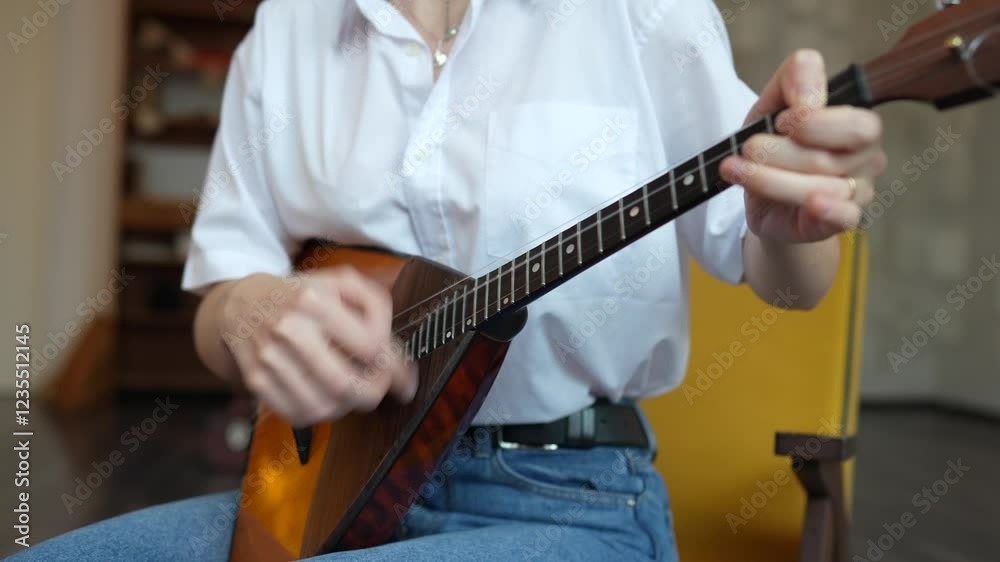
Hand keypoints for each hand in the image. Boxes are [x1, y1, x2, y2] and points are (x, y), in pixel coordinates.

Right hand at [220, 269, 416, 426]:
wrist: (244, 303)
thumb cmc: (303, 294)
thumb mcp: (342, 282)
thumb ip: (376, 307)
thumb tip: (394, 356)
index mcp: (314, 300)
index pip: (369, 345)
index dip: (393, 365)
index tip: (402, 375)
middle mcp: (288, 329)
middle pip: (344, 384)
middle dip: (373, 393)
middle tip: (380, 388)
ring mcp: (269, 358)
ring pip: (322, 407)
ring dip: (348, 406)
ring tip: (352, 390)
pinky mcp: (256, 381)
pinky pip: (298, 415)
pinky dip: (321, 413)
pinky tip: (327, 397)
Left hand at [720, 49, 887, 242]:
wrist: (764, 199)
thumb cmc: (775, 146)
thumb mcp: (774, 102)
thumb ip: (796, 77)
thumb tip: (809, 101)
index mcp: (857, 125)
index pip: (857, 124)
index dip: (815, 123)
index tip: (779, 120)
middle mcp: (866, 157)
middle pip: (834, 157)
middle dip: (785, 152)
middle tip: (751, 148)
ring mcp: (858, 191)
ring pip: (822, 188)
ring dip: (770, 179)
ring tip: (735, 170)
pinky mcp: (841, 221)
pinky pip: (844, 216)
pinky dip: (828, 210)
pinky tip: (811, 203)